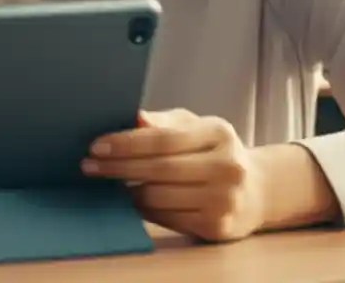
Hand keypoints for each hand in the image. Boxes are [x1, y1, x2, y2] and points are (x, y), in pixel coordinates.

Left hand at [82, 109, 266, 241]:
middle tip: (88, 166)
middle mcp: (227, 167)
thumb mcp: (194, 128)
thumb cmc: (212, 152)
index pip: (163, 138)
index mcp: (218, 134)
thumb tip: (135, 117)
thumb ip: (163, 123)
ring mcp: (225, 199)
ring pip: (159, 197)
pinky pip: (167, 218)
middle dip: (117, 168)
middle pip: (159, 169)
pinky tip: (132, 201)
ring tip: (108, 184)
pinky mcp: (217, 226)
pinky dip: (144, 210)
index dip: (126, 143)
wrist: (256, 191)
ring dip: (127, 192)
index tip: (95, 146)